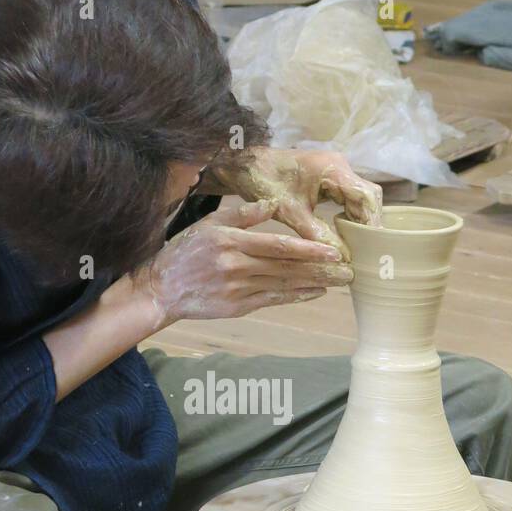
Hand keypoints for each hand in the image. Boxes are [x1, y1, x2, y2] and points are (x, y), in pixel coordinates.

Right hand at [134, 198, 352, 328]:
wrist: (162, 288)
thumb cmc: (185, 251)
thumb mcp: (209, 223)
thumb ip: (242, 213)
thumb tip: (273, 203)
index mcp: (231, 241)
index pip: (278, 245)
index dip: (308, 249)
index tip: (333, 250)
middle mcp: (236, 266)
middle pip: (286, 267)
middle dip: (321, 269)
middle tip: (349, 269)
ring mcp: (237, 290)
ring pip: (283, 285)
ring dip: (314, 283)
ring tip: (339, 281)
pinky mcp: (237, 307)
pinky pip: (272, 300)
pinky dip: (295, 296)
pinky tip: (315, 293)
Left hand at [210, 148, 382, 254]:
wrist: (245, 165)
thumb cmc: (263, 183)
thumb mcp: (290, 213)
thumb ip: (317, 234)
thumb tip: (342, 257)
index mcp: (333, 169)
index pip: (365, 197)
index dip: (371, 223)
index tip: (372, 246)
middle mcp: (340, 166)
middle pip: (368, 196)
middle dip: (369, 223)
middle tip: (368, 249)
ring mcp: (336, 170)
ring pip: (361, 196)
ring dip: (361, 219)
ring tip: (359, 245)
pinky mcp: (329, 177)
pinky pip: (349, 196)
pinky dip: (351, 214)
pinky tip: (346, 232)